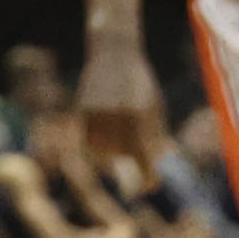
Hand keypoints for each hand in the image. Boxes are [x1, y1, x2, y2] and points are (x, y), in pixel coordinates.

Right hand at [79, 34, 164, 181]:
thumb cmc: (141, 83)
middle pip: (123, 157)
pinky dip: (96, 148)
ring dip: (113, 156)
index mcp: (139, 117)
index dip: (147, 178)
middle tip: (137, 181)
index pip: (143, 159)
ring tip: (121, 144)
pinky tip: (106, 142)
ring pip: (102, 153)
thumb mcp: (155, 108)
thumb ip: (155, 137)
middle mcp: (116, 116)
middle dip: (132, 167)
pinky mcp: (82, 108)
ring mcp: (97, 111)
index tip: (149, 186)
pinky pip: (87, 141)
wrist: (114, 50)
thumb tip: (155, 166)